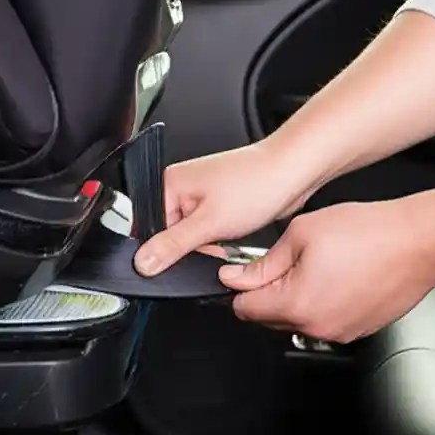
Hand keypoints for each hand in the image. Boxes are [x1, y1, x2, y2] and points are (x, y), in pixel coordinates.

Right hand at [133, 140, 324, 276]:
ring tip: (227, 231)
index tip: (185, 255)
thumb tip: (142, 262)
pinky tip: (232, 232)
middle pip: (167, 236)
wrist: (292, 172)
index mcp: (167, 184)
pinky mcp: (215, 205)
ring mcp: (198, 196)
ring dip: (206, 245)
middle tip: (213, 242)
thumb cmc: (256, 184)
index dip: (164, 250)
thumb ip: (172, 245)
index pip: (147, 230)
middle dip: (190, 248)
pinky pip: (205, 232)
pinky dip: (217, 240)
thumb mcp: (209, 223)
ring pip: (188, 237)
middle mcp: (179, 187)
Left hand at [221, 197, 434, 343]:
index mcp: (296, 304)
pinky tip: (339, 276)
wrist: (420, 243)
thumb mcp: (302, 233)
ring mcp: (339, 332)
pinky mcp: (358, 331)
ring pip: (297, 321)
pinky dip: (323, 303)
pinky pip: (325, 321)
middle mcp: (316, 326)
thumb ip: (263, 263)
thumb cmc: (370, 232)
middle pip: (268, 319)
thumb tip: (237, 277)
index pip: (244, 309)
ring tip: (320, 266)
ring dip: (297, 299)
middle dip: (270, 292)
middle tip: (291, 260)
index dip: (242, 286)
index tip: (248, 270)